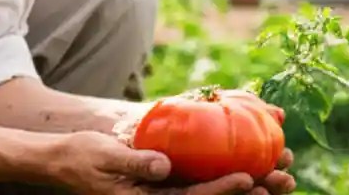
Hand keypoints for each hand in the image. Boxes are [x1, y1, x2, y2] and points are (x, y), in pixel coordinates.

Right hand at [42, 132, 294, 194]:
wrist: (65, 161)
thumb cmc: (81, 158)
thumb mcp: (105, 157)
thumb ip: (135, 162)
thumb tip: (165, 165)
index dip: (222, 192)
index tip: (247, 179)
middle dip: (249, 191)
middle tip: (283, 178)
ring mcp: (168, 192)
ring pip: (214, 189)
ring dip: (249, 183)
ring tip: (281, 171)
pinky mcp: (170, 180)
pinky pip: (204, 176)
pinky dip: (227, 169)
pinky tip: (252, 159)